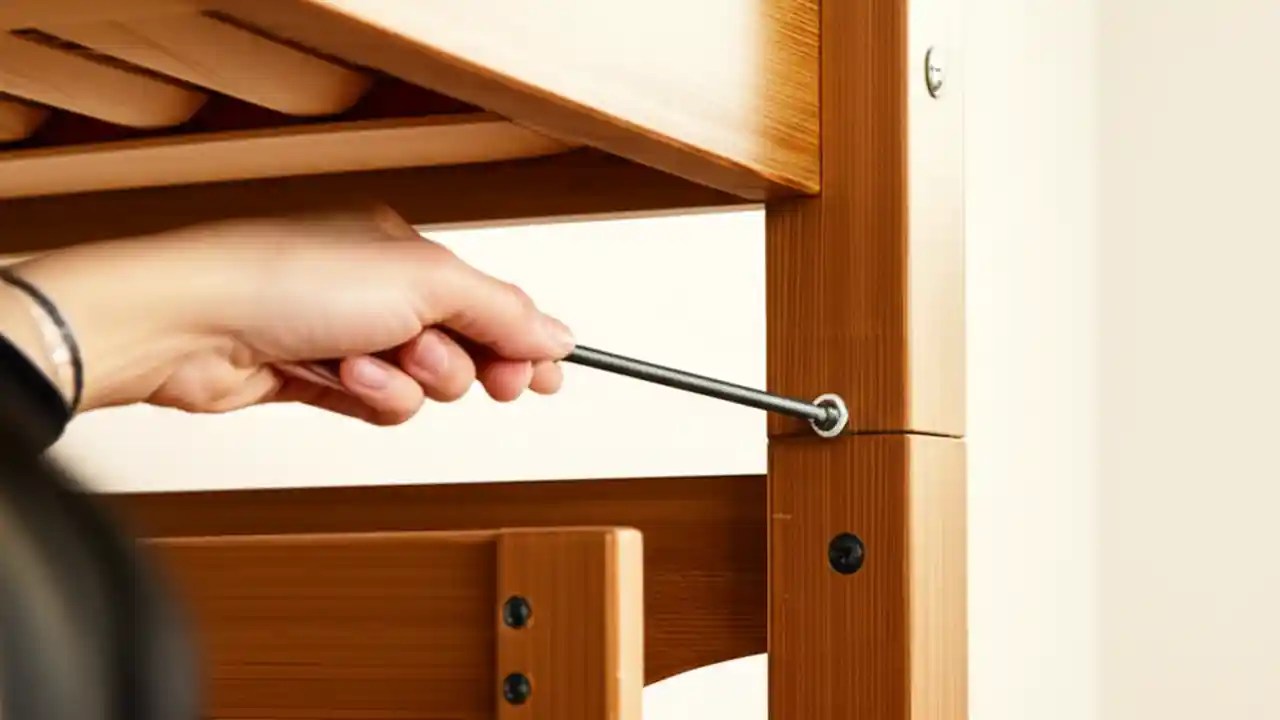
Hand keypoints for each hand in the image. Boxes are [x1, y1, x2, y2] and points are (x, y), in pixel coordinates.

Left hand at [5, 207, 573, 424]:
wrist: (189, 323)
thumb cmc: (286, 278)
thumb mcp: (424, 282)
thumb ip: (502, 311)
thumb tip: (558, 332)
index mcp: (408, 251)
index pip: (490, 301)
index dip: (522, 342)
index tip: (545, 377)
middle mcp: (380, 290)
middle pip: (463, 347)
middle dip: (457, 362)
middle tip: (458, 367)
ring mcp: (348, 335)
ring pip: (422, 383)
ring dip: (405, 381)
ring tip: (367, 362)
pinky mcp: (319, 379)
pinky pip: (379, 404)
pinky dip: (371, 397)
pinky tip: (342, 379)